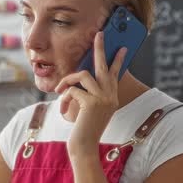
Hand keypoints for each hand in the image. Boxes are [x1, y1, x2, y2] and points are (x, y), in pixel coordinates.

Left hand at [55, 31, 127, 158]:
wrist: (84, 148)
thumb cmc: (83, 131)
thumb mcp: (88, 111)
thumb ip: (87, 94)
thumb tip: (79, 77)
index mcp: (111, 98)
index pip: (115, 75)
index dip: (118, 61)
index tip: (123, 48)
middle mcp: (110, 96)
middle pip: (104, 66)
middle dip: (101, 48)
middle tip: (99, 34)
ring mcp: (103, 99)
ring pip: (83, 75)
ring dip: (67, 81)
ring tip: (59, 91)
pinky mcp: (92, 102)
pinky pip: (73, 89)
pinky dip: (64, 98)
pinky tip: (63, 110)